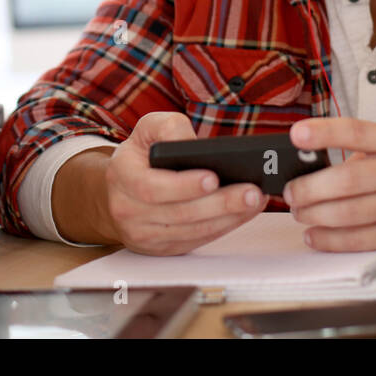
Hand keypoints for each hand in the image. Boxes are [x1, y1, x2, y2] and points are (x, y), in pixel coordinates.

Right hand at [103, 112, 267, 254]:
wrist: (120, 190)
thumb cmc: (141, 155)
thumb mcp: (149, 129)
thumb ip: (169, 127)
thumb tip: (194, 144)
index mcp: (122, 176)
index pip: (151, 187)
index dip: (183, 185)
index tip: (214, 177)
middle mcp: (128, 211)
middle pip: (179, 214)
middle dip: (219, 203)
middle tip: (250, 191)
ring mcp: (144, 235)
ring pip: (192, 231)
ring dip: (228, 218)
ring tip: (254, 200)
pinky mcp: (162, 248)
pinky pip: (197, 240)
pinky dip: (224, 227)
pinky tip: (244, 212)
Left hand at [284, 117, 375, 253]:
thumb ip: (362, 151)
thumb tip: (314, 165)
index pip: (358, 132)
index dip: (325, 133)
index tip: (297, 134)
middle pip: (348, 180)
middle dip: (310, 188)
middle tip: (290, 191)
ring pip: (350, 214)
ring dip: (315, 214)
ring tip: (298, 211)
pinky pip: (360, 240)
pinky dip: (330, 240)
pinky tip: (313, 235)